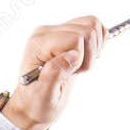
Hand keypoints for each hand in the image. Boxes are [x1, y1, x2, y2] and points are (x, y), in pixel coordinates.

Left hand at [0, 15, 106, 129]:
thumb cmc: (36, 103)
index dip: (81, 59)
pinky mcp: (67, 32)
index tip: (70, 74)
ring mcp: (57, 31)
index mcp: (38, 45)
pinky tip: (83, 58)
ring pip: (92, 24)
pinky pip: (93, 25)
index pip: (76, 38)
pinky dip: (96, 44)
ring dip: (93, 50)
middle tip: (74, 72)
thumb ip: (55, 74)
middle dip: (88, 55)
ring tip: (77, 66)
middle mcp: (46, 33)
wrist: (33, 105)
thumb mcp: (44, 96)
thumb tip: (72, 55)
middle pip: (87, 29)